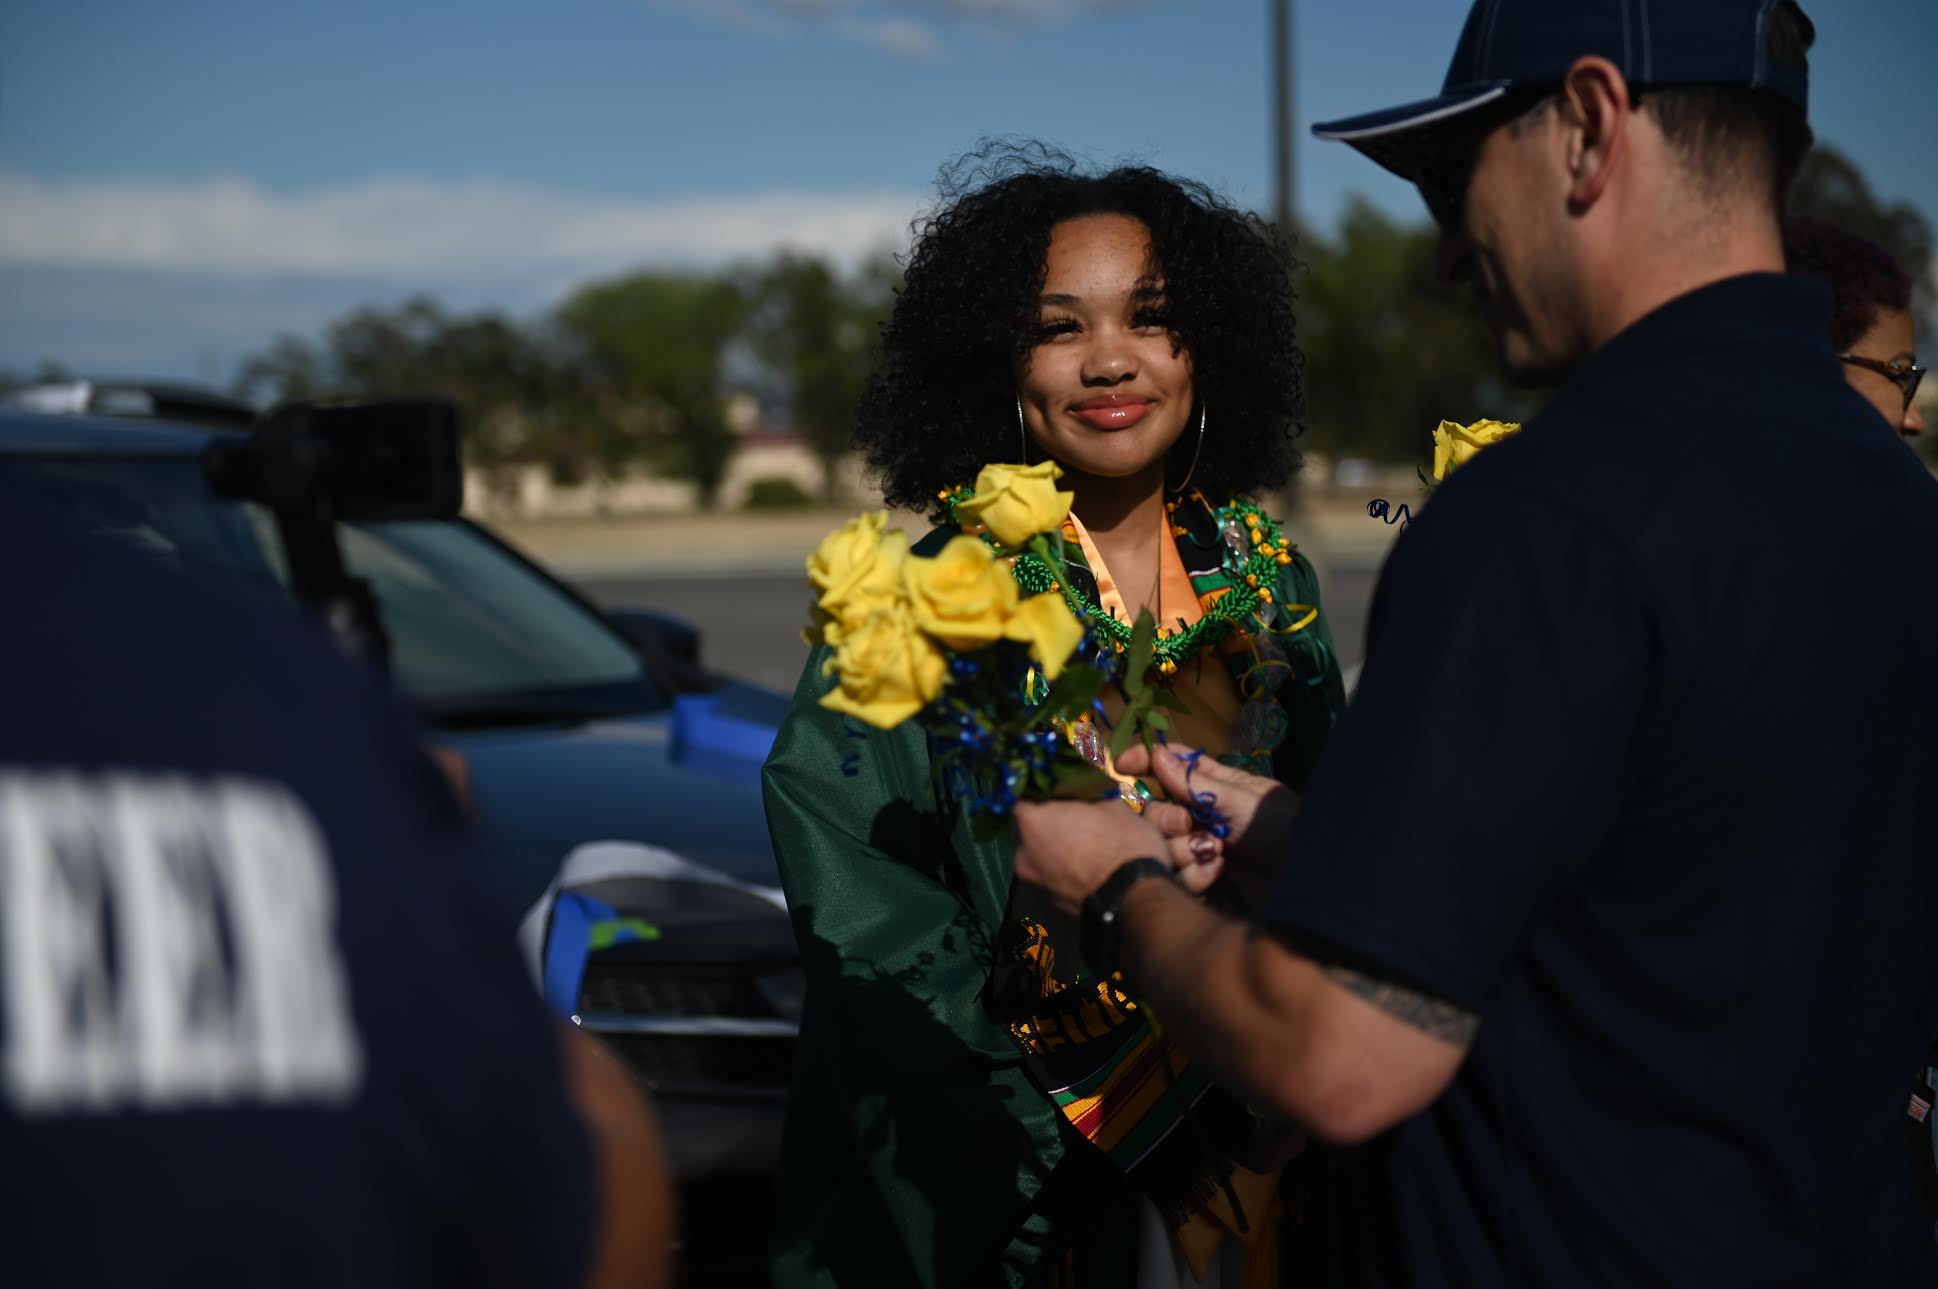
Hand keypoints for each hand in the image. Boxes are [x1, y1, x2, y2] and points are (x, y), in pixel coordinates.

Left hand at [1014, 795, 1223, 917]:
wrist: (1137, 901)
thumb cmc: (1122, 844)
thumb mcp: (1114, 807)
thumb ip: (1090, 802)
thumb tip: (1090, 804)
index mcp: (1033, 824)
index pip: (1023, 801)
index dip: (1042, 797)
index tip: (1061, 796)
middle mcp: (1024, 856)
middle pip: (1032, 835)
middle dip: (1051, 829)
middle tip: (1078, 825)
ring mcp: (1037, 886)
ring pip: (1043, 861)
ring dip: (1059, 855)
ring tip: (1089, 852)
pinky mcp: (1053, 908)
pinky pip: (1057, 883)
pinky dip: (1069, 877)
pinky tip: (1092, 875)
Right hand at [1114, 742, 1299, 903]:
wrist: (1310, 883)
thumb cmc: (1284, 830)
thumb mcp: (1242, 802)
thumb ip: (1198, 783)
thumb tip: (1157, 754)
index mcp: (1214, 784)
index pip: (1170, 762)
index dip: (1144, 759)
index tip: (1121, 764)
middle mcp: (1201, 813)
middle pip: (1155, 805)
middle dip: (1164, 815)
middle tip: (1186, 826)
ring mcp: (1199, 845)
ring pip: (1161, 840)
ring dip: (1179, 847)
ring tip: (1212, 854)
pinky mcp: (1200, 878)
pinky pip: (1175, 873)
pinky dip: (1189, 873)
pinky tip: (1215, 874)